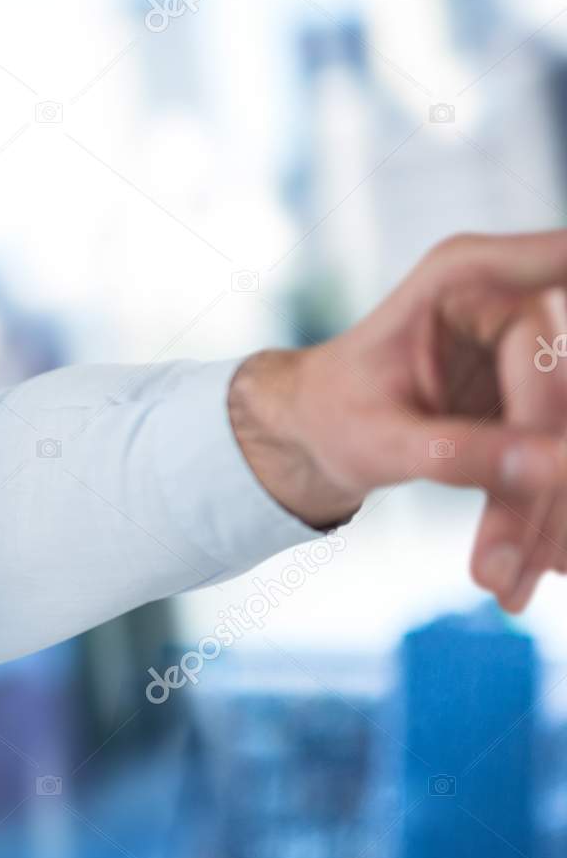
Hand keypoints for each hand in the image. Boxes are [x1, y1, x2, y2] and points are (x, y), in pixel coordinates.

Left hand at [230, 230, 566, 612]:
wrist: (315, 428)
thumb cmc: (331, 413)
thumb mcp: (378, 438)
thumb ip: (458, 452)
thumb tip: (554, 470)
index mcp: (466, 277)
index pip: (554, 271)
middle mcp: (512, 300)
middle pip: (559, 399)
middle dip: (540, 492)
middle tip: (505, 572)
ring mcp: (534, 350)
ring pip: (564, 440)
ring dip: (547, 518)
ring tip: (505, 586)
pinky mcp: (540, 397)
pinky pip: (557, 459)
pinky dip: (547, 518)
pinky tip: (533, 568)